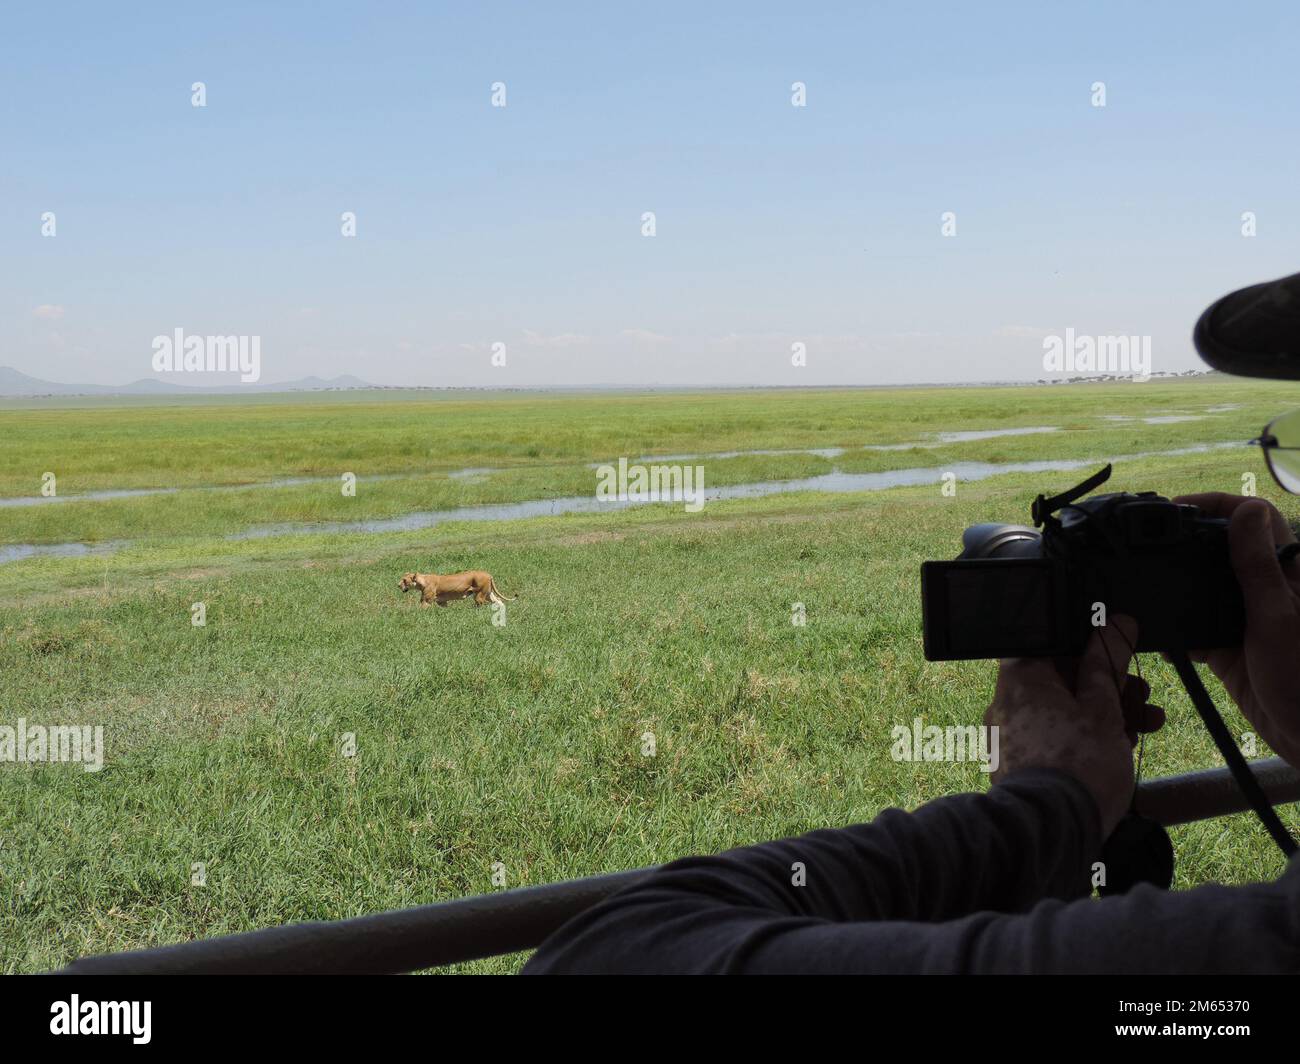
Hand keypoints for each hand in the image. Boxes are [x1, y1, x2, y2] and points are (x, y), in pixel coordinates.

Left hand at [984, 617, 1164, 835]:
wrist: (1053, 831)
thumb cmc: (1078, 765)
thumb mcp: (1104, 708)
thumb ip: (1108, 663)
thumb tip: (1116, 622)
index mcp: (1020, 679)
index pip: (1049, 642)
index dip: (1087, 643)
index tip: (1118, 650)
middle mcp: (1007, 703)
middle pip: (1061, 679)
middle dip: (1109, 684)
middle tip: (1142, 693)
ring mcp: (1011, 734)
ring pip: (1064, 710)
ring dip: (1107, 711)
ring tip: (1148, 722)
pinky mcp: (1020, 762)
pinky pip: (1056, 737)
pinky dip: (1087, 736)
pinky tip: (1124, 746)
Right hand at [1173, 494, 1299, 766]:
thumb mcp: (1277, 617)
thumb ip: (1256, 566)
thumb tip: (1246, 511)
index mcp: (1291, 571)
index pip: (1254, 516)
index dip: (1216, 504)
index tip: (1176, 507)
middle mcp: (1269, 587)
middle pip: (1223, 545)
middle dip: (1188, 539)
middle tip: (1148, 538)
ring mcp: (1247, 617)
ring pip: (1205, 584)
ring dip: (1179, 581)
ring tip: (1146, 576)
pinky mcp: (1229, 646)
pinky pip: (1195, 626)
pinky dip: (1176, 625)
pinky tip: (1157, 626)